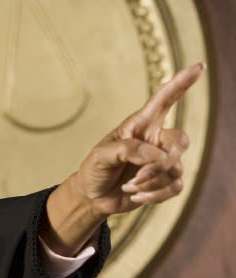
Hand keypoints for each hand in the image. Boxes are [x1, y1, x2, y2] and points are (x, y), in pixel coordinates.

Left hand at [71, 63, 203, 216]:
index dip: (180, 83)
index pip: (163, 101)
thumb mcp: (101, 156)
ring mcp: (162, 161)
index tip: (197, 67)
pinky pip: (175, 187)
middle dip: (163, 162)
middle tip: (140, 176)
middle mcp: (156, 140)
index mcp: (140, 126)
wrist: (92, 197)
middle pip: (180, 142)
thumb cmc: (94, 170)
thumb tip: (155, 155)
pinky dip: (156, 195)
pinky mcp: (164, 181)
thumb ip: (126, 150)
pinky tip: (137, 197)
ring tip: (129, 186)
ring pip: (175, 169)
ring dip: (151, 183)